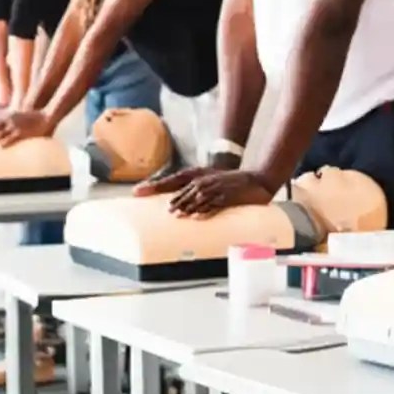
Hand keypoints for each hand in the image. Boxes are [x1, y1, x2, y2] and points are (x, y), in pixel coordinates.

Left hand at [0, 110, 54, 146]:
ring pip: (2, 132)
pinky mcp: (22, 133)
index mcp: (10, 117)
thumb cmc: (35, 119)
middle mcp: (11, 121)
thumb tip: (10, 127)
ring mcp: (16, 127)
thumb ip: (15, 121)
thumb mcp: (22, 117)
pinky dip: (6, 142)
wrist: (46, 117)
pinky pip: (13, 138)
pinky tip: (1, 146)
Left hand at [132, 167, 273, 216]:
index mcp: (197, 175)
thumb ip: (194, 192)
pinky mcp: (227, 196)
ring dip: (187, 206)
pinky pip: (214, 204)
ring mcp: (216, 188)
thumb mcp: (211, 182)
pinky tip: (197, 217)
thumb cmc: (230, 182)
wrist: (256, 180)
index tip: (138, 191)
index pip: (171, 182)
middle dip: (174, 201)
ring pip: (197, 198)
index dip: (154, 186)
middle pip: (183, 191)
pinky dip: (205, 210)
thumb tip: (178, 206)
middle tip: (166, 213)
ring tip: (178, 215)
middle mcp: (204, 180)